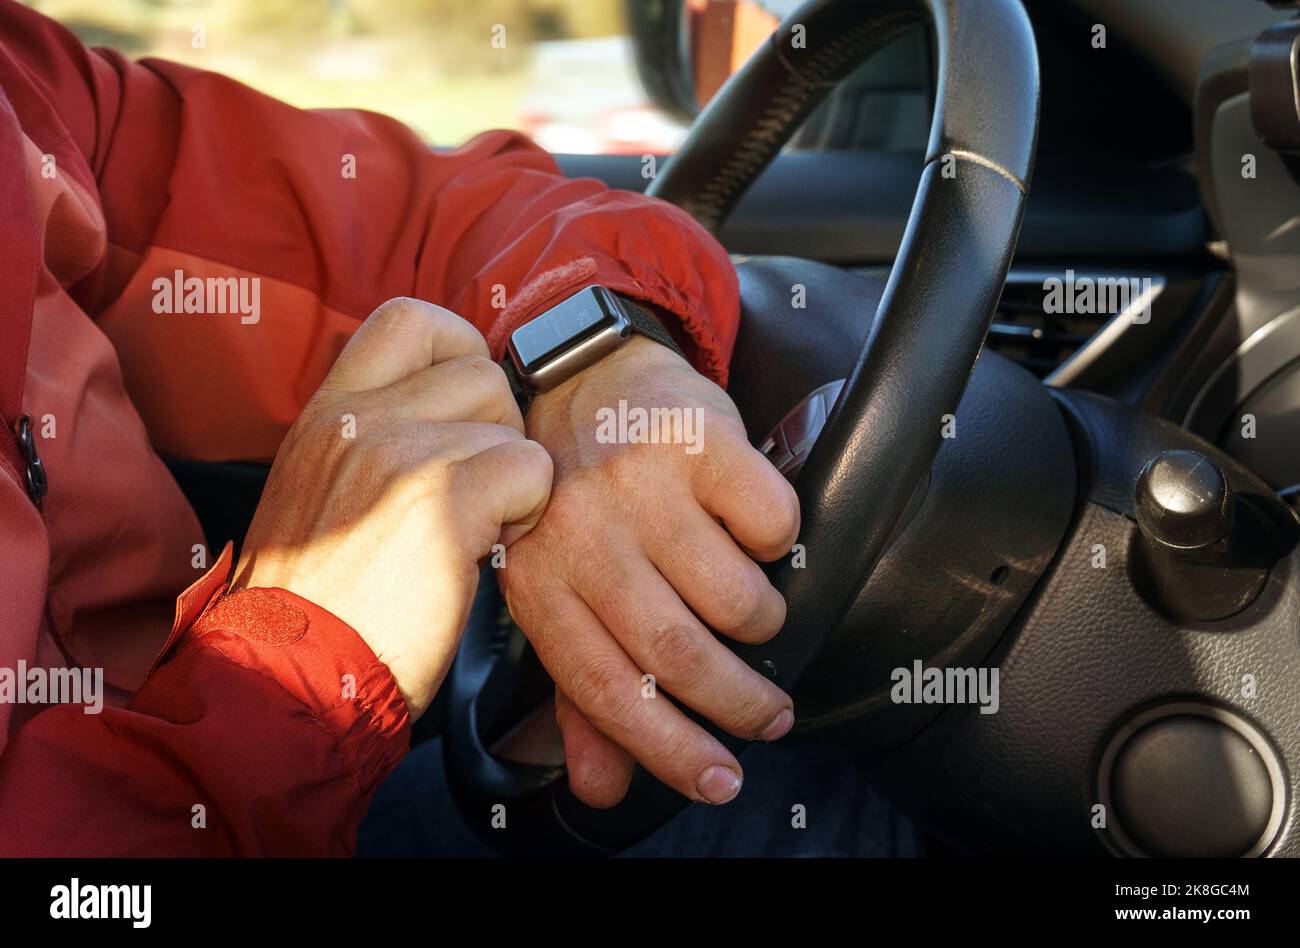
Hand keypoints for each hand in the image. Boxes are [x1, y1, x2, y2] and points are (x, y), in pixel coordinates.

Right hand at [233, 298, 551, 718]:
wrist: (288, 676)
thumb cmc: (322, 602)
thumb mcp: (324, 491)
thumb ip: (378, 436)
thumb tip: (460, 408)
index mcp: (325, 410)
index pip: (411, 319)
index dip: (459, 352)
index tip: (466, 414)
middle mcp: (355, 417)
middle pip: (479, 370)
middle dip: (498, 429)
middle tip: (476, 491)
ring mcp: (395, 451)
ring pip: (509, 421)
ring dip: (512, 474)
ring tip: (477, 525)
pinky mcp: (439, 498)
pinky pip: (529, 469)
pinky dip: (526, 512)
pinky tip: (489, 549)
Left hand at [500, 336, 799, 805]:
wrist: (579, 373)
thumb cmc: (566, 496)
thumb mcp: (555, 587)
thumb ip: (578, 690)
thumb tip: (606, 789)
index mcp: (539, 580)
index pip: (607, 688)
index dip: (670, 749)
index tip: (720, 781)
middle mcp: (582, 532)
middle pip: (677, 650)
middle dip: (739, 703)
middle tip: (770, 716)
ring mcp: (640, 481)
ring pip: (736, 594)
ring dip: (760, 620)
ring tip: (752, 610)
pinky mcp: (697, 435)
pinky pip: (772, 523)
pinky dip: (778, 542)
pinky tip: (751, 530)